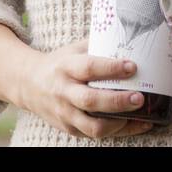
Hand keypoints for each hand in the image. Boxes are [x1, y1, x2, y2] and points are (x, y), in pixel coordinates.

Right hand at [14, 37, 155, 139]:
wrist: (29, 85)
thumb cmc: (59, 64)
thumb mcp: (73, 50)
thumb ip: (97, 44)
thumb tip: (127, 36)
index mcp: (66, 67)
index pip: (89, 67)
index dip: (111, 68)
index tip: (132, 66)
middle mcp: (64, 92)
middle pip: (91, 101)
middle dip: (118, 101)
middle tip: (139, 98)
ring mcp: (66, 113)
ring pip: (93, 126)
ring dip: (120, 124)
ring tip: (142, 117)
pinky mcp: (70, 129)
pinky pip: (95, 135)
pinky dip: (118, 132)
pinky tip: (135, 124)